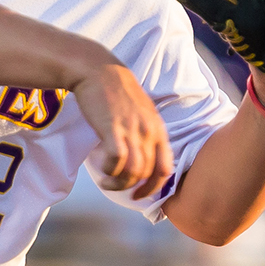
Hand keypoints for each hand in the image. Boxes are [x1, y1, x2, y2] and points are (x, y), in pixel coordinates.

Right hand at [73, 62, 172, 198]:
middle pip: (147, 173)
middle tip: (115, 186)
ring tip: (106, 181)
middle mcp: (149, 132)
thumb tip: (139, 159)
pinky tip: (101, 168)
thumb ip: (144, 134)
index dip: (154, 188)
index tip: (139, 195)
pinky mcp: (113, 128)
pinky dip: (109, 171)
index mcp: (158, 130)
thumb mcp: (140, 113)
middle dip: (131, 187)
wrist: (99, 70)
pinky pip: (117, 161)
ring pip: (133, 171)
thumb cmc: (116, 93)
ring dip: (119, 183)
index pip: (165, 168)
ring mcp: (132, 130)